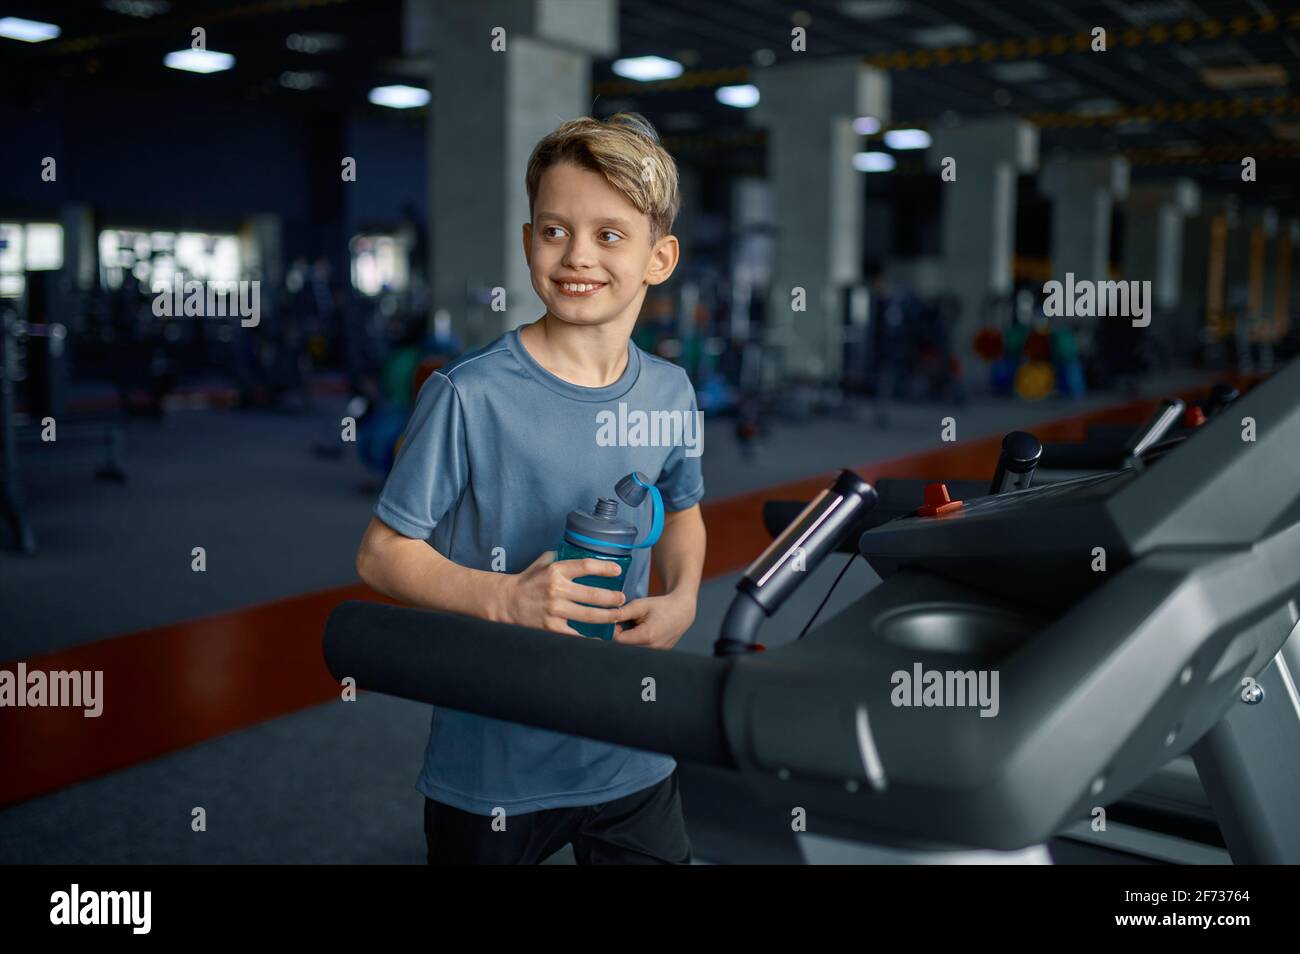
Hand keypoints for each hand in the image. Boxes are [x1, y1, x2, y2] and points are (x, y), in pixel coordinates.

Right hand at [500, 550, 625, 635]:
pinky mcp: (551, 627)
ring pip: (589, 615)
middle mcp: (556, 589)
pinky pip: (576, 634)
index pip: (586, 566)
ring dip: (607, 616)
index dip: (604, 568)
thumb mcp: (542, 562)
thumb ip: (561, 556)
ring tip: (617, 615)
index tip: (617, 570)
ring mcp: (554, 609)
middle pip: (593, 595)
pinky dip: (590, 637)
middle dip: (612, 598)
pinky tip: (600, 637)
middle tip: (622, 598)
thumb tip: (581, 549)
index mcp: (556, 570)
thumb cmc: (527, 581)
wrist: (507, 601)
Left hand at [612, 591, 695, 649]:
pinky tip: (645, 632)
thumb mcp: (641, 604)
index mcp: (647, 636)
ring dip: (630, 639)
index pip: (618, 640)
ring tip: (638, 626)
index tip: (619, 620)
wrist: (682, 612)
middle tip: (629, 622)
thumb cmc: (661, 606)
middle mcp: (652, 648)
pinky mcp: (659, 656)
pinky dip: (639, 642)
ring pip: (632, 650)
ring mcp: (657, 654)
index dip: (615, 630)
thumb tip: (605, 618)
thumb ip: (622, 612)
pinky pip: (641, 651)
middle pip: (625, 647)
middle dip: (622, 635)